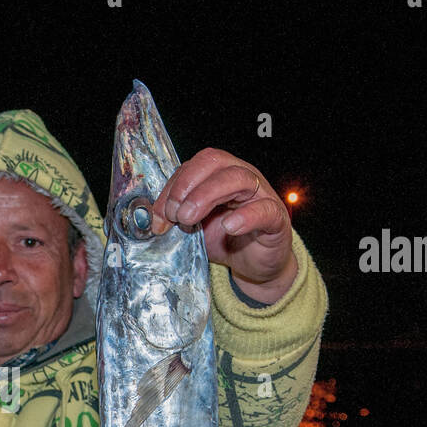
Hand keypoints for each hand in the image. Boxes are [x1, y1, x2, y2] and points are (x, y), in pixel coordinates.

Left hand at [150, 148, 297, 303]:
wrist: (252, 264)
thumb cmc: (223, 239)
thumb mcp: (193, 227)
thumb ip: (175, 217)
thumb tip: (151, 219)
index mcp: (217, 175)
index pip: (192, 166)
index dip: (172, 188)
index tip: (159, 216)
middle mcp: (240, 177)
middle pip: (214, 162)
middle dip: (187, 186)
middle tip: (175, 215)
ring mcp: (261, 195)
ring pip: (238, 178)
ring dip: (207, 195)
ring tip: (189, 219)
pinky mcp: (276, 219)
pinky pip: (264, 210)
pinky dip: (245, 216)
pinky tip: (229, 226)